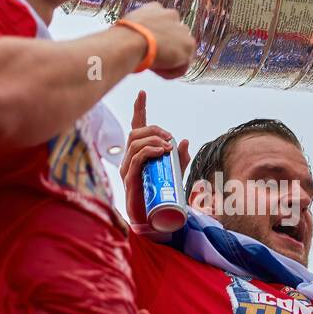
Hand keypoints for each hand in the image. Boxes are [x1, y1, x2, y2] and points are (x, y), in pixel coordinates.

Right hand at [119, 3, 194, 77]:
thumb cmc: (121, 38)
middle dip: (165, 51)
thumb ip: (136, 34)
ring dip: (167, 63)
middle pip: (173, 38)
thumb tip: (129, 46)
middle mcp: (171, 15)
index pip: (162, 25)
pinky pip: (182, 66)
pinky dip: (170, 73)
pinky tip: (157, 71)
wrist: (130, 41)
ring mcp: (182, 30)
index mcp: (155, 8)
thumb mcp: (127, 31)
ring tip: (152, 68)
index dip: (155, 40)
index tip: (146, 50)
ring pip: (178, 53)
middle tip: (151, 61)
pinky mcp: (188, 45)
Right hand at [120, 90, 190, 223]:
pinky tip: (161, 152)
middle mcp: (130, 159)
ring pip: (135, 143)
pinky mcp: (130, 179)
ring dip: (153, 140)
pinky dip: (149, 151)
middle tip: (169, 138)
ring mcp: (127, 169)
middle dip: (153, 129)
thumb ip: (180, 158)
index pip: (136, 127)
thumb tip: (185, 141)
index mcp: (139, 154)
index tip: (142, 93)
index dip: (139, 109)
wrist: (154, 220)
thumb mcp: (176, 173)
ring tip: (167, 147)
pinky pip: (136, 158)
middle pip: (135, 132)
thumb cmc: (162, 196)